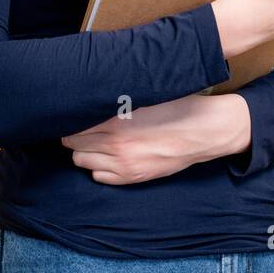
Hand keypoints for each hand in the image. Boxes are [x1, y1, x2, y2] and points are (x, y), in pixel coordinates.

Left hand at [60, 94, 250, 184]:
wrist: (202, 131)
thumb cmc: (174, 107)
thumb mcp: (141, 95)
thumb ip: (113, 99)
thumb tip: (87, 96)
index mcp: (116, 120)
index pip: (73, 126)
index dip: (71, 119)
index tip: (72, 114)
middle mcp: (115, 145)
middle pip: (73, 143)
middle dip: (75, 134)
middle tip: (83, 126)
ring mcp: (123, 164)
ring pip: (82, 161)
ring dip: (85, 151)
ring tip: (95, 140)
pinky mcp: (133, 177)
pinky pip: (99, 177)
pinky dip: (99, 167)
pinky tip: (108, 155)